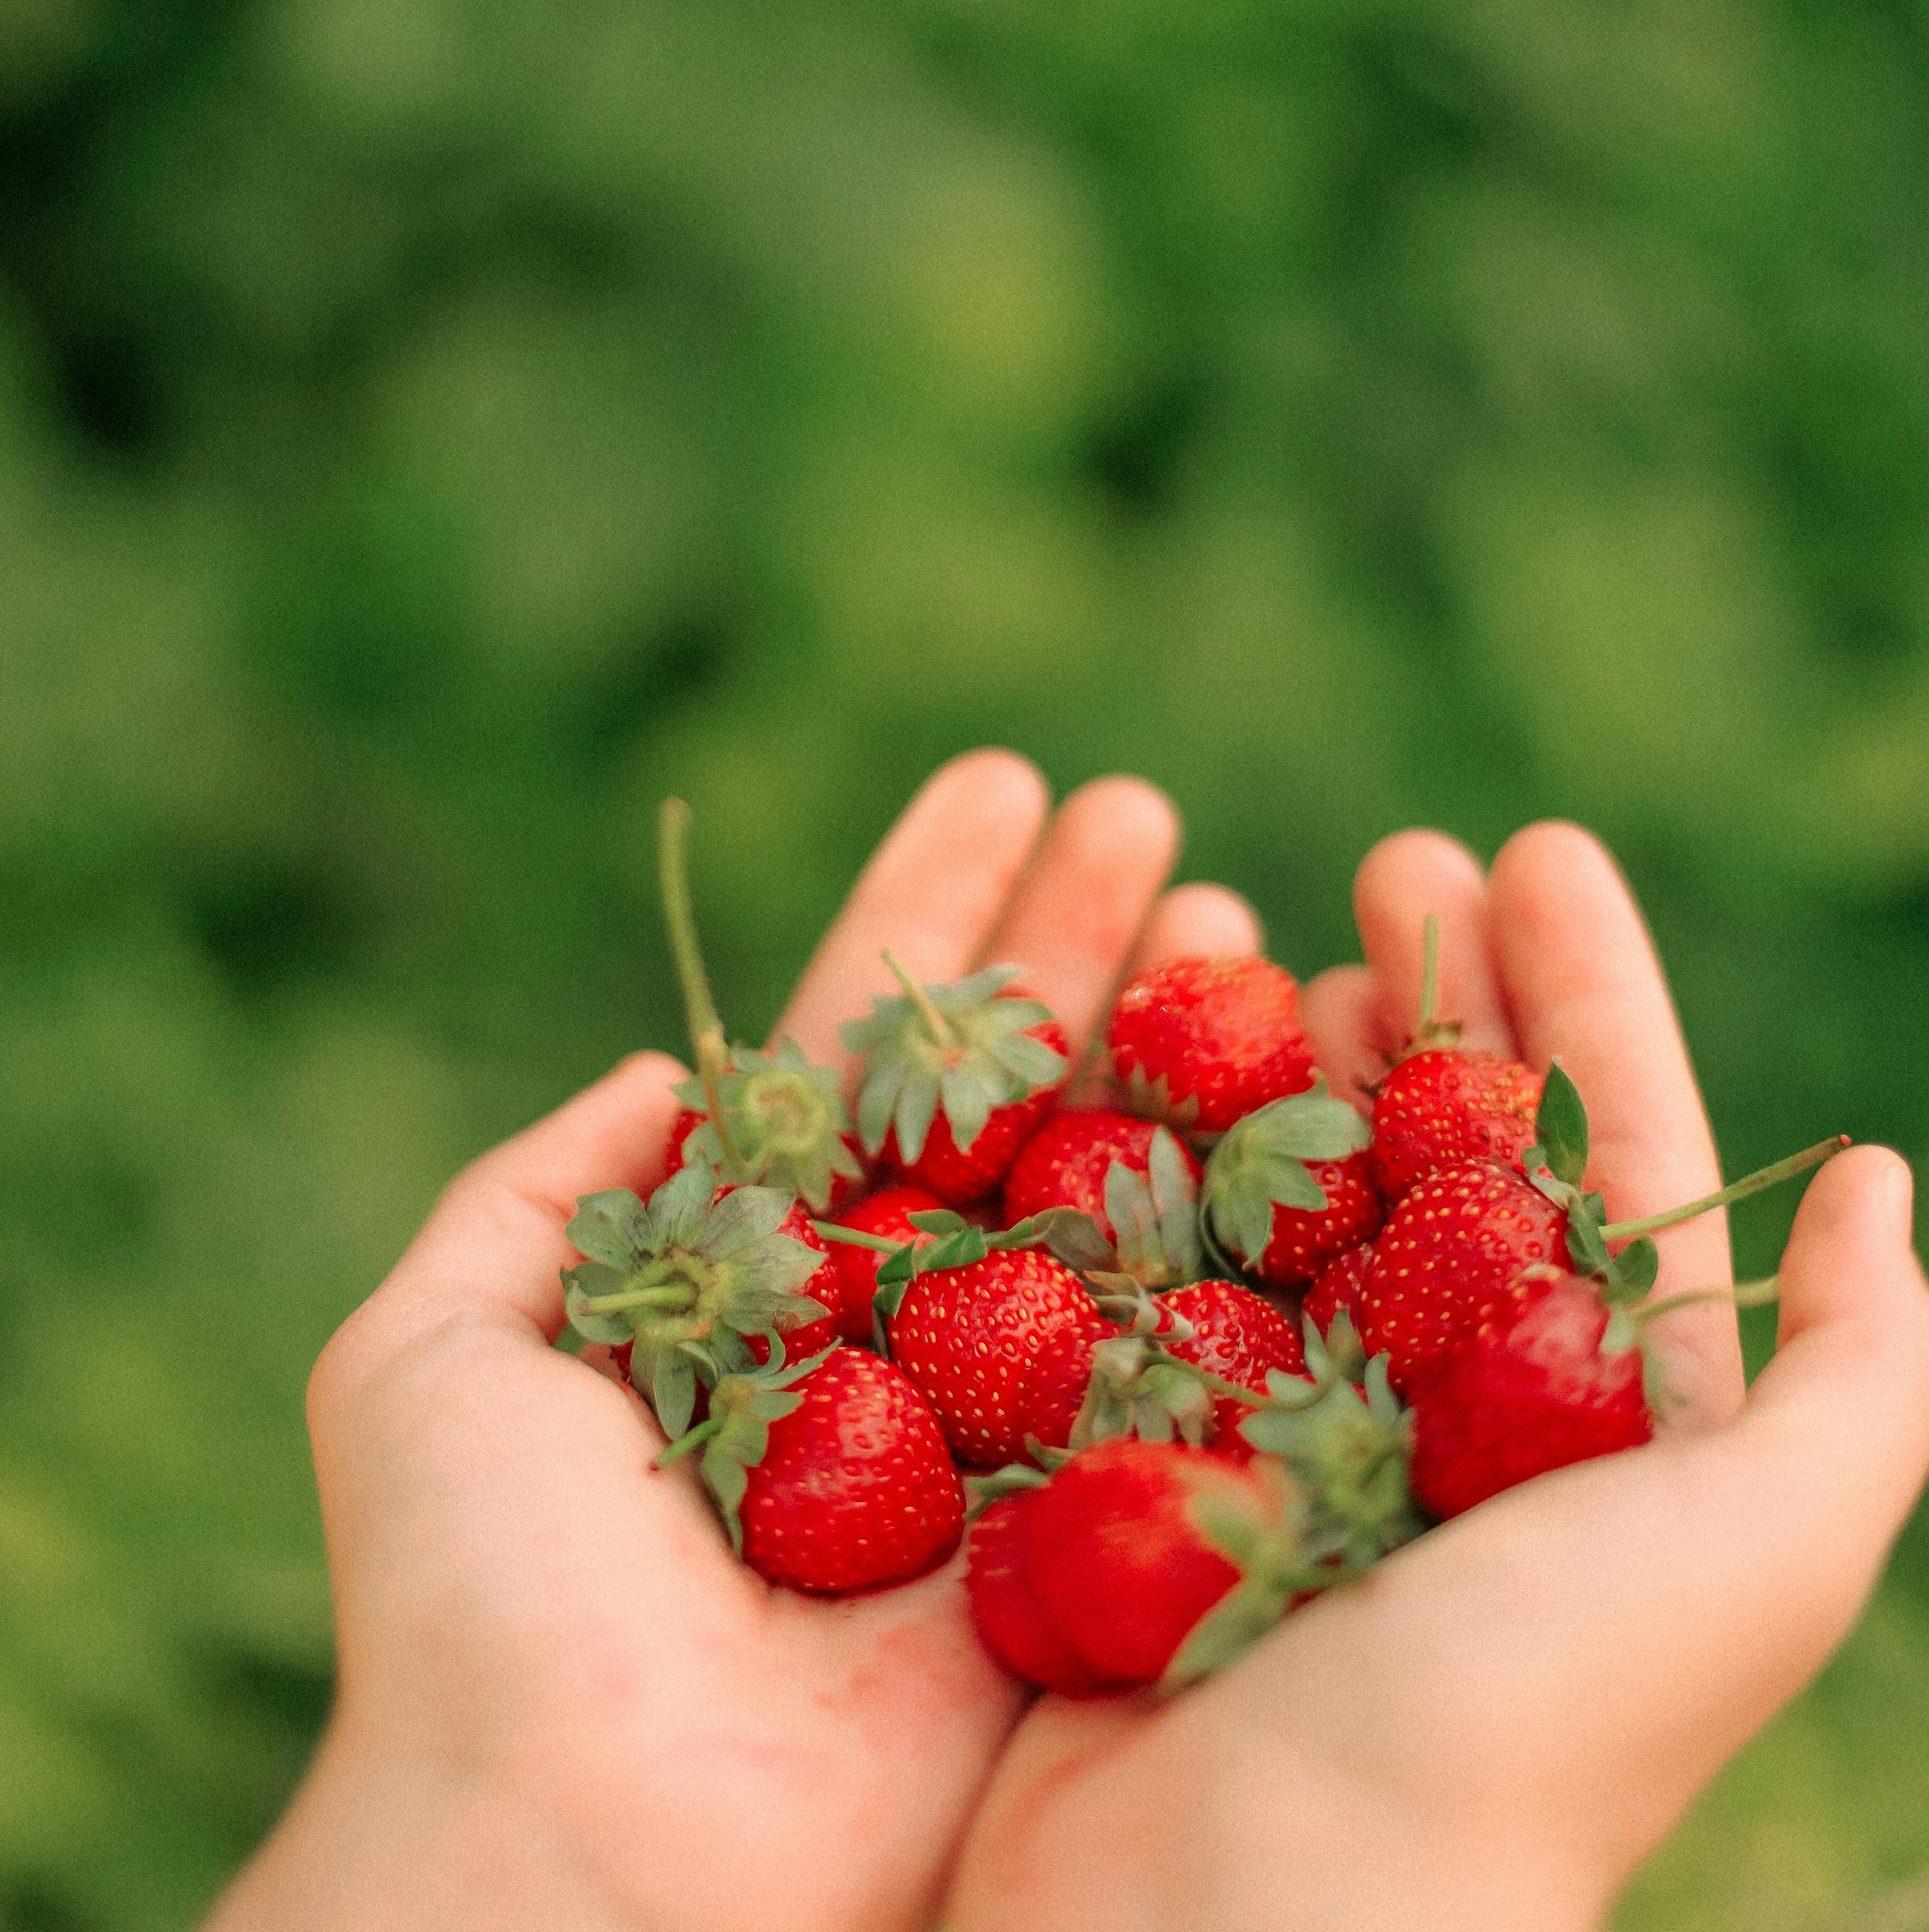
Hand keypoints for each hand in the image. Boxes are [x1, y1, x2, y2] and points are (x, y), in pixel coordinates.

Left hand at [205, 751, 1258, 1931]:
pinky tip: (1307, 1079)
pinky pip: (1193, 1350)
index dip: (934, 921)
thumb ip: (537, 1194)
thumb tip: (657, 1068)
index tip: (1006, 786)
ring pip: (1115, 1193)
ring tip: (1228, 893)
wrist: (587, 1856)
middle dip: (1075, 952)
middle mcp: (898, 1339)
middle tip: (1142, 810)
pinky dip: (1255, 1219)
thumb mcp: (434, 1353)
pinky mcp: (1098, 1525)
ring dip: (1175, 1044)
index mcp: (762, 1285)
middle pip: (1010, 1100)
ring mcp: (1009, 1425)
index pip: (871, 1057)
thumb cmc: (480, 1607)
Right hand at [945, 823, 1928, 1931]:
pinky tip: (1127, 1047)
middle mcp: (1440, 1431)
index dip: (1580, 999)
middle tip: (1396, 853)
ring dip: (1283, 1044)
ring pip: (1290, 1187)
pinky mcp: (1135, 1463)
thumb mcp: (1761, 1555)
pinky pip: (1144, 1264)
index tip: (1531, 852)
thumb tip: (1879, 1181)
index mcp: (1588, 1437)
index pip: (1598, 1161)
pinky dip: (1142, 1149)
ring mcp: (1277, 1439)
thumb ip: (1861, 1383)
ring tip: (1259, 922)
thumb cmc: (1522, 1731)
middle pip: (1440, 1152)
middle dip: (1431, 993)